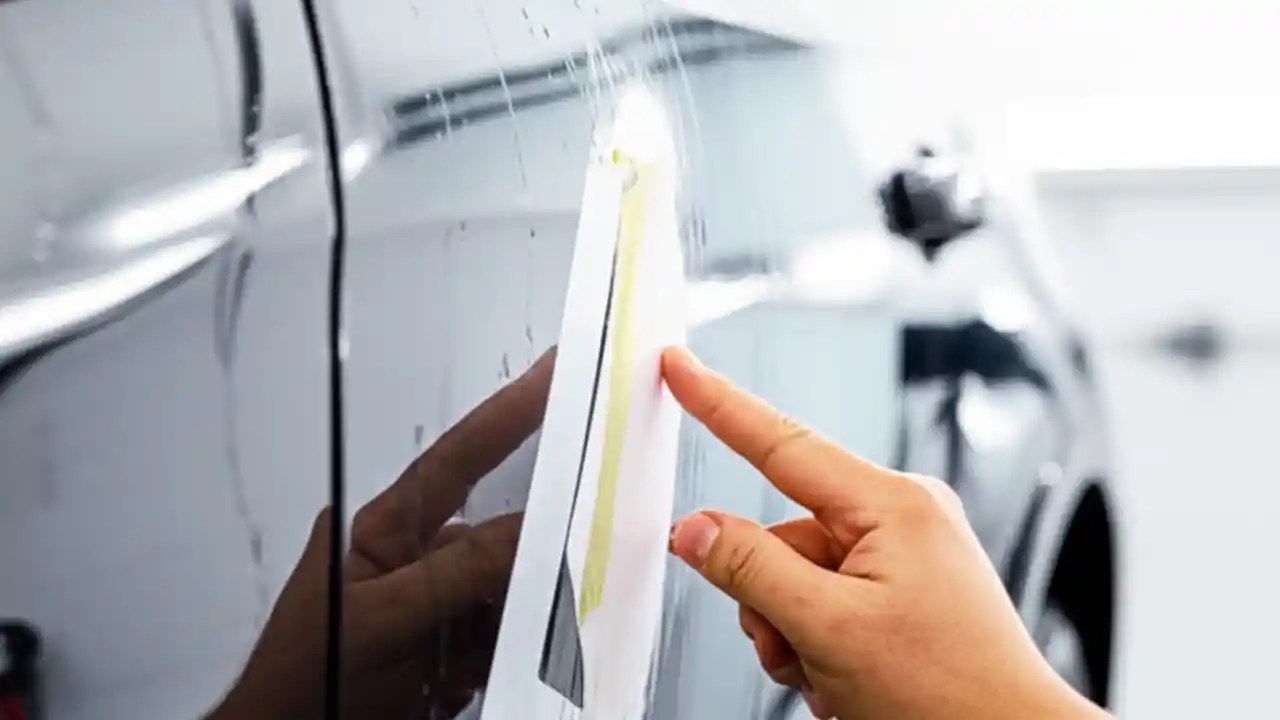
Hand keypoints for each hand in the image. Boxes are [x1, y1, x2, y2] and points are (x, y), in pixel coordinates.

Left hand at [211, 350, 554, 719]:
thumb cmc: (302, 686)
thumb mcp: (383, 621)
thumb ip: (456, 573)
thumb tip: (525, 533)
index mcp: (383, 531)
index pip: (458, 458)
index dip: (509, 411)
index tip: (555, 370)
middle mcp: (413, 559)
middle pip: (498, 532)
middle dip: (531, 549)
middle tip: (546, 558)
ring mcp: (434, 607)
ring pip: (509, 587)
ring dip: (517, 615)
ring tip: (479, 651)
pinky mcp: (451, 649)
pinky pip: (505, 632)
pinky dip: (510, 651)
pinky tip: (482, 671)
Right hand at [661, 348, 1108, 719]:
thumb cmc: (953, 692)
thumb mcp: (830, 629)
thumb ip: (751, 570)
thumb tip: (694, 530)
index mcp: (892, 505)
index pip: (781, 442)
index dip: (718, 402)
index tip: (679, 368)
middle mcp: (900, 517)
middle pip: (780, 536)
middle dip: (770, 600)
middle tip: (798, 650)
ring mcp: (902, 555)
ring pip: (794, 577)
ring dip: (791, 632)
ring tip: (831, 675)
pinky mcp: (900, 588)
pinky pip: (823, 599)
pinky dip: (815, 641)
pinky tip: (842, 678)